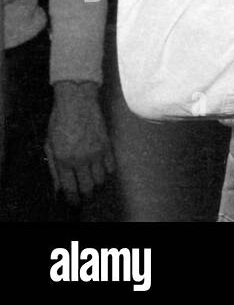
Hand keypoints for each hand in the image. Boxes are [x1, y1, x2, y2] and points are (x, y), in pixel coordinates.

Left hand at [45, 81, 114, 205]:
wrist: (78, 101)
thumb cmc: (59, 122)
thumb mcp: (49, 145)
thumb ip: (54, 169)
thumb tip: (58, 188)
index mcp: (64, 160)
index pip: (70, 189)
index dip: (73, 199)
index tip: (74, 203)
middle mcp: (81, 159)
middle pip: (88, 187)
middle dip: (86, 195)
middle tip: (84, 195)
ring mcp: (97, 152)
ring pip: (101, 179)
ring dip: (97, 184)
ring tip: (93, 182)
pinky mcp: (108, 144)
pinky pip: (111, 166)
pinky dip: (107, 172)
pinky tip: (102, 170)